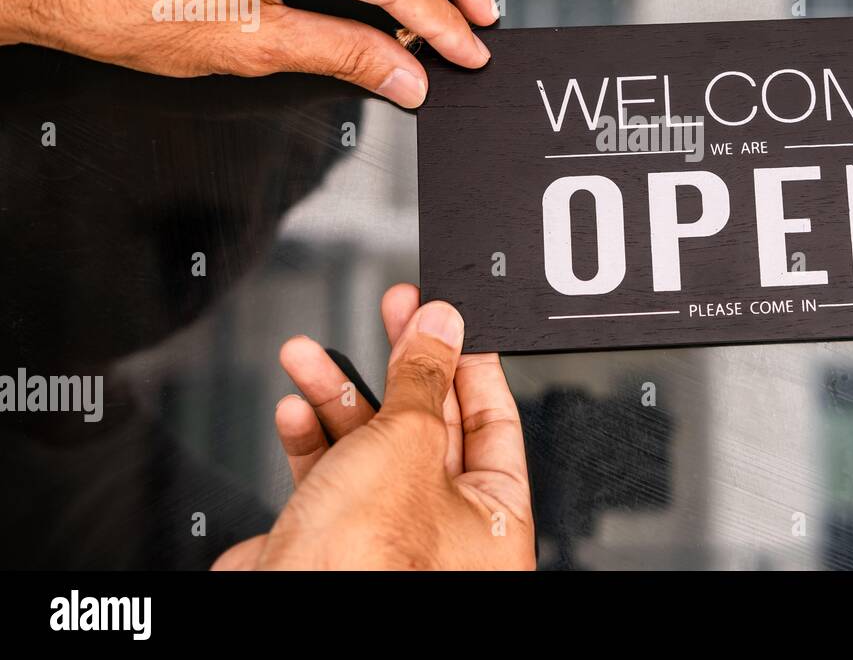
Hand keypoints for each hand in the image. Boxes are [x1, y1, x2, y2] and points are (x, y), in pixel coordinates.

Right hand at [213, 284, 534, 569]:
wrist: (280, 616)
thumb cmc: (363, 567)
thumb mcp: (405, 444)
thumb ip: (423, 378)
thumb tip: (440, 325)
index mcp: (495, 521)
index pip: (493, 422)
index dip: (468, 363)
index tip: (447, 320)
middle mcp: (446, 535)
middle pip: (428, 427)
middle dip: (398, 366)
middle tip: (393, 313)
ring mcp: (385, 540)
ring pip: (371, 447)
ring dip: (339, 395)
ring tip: (309, 356)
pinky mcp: (332, 544)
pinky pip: (330, 477)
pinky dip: (312, 440)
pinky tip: (296, 408)